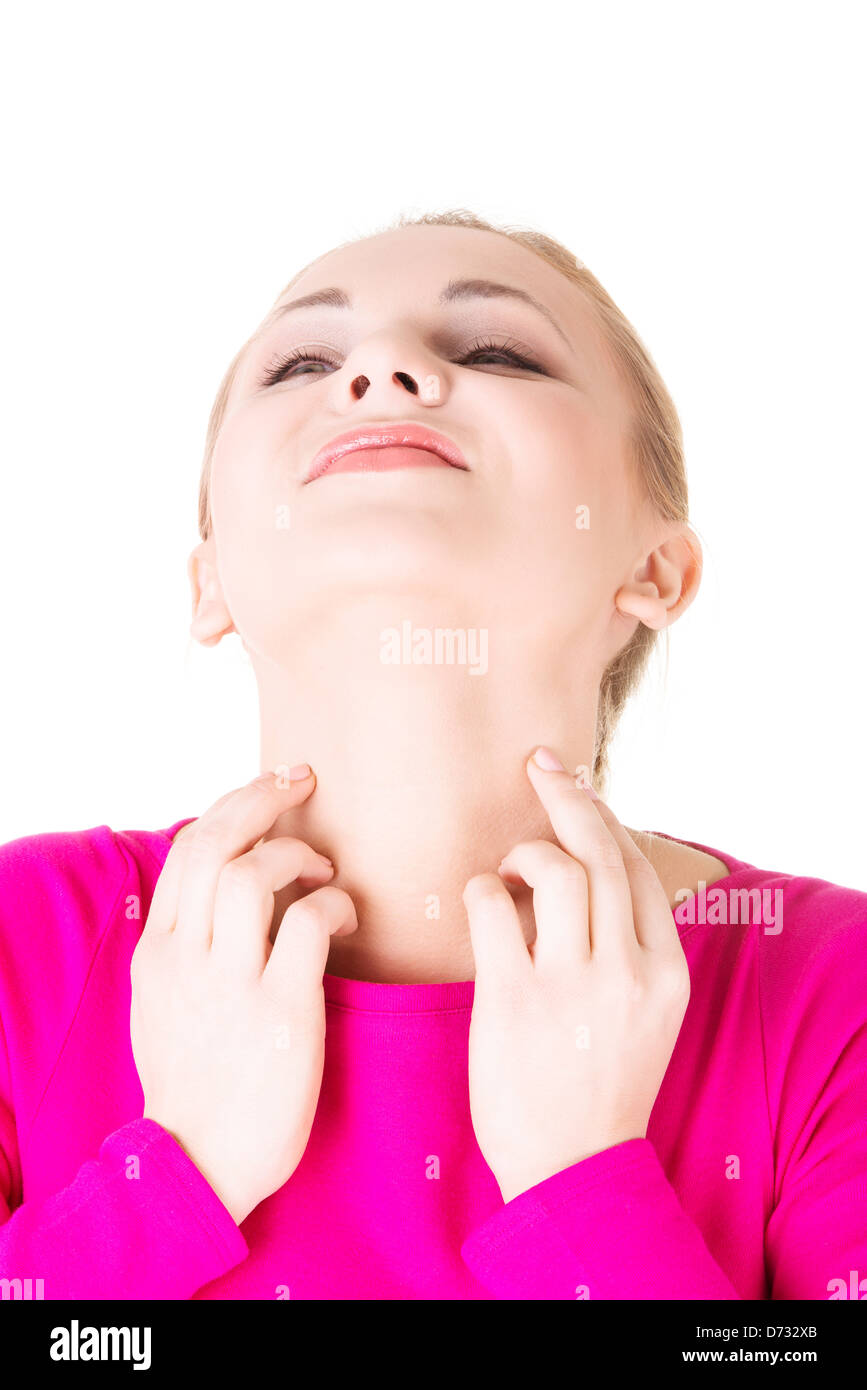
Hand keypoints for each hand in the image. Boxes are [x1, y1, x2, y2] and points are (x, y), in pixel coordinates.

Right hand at [130, 767, 356, 1224]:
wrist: (198, 1164)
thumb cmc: (194, 1082)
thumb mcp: (162, 1004)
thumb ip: (185, 943)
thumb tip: (218, 889)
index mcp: (159, 951)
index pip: (188, 849)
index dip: (235, 803)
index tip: (272, 784)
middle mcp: (186, 957)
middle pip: (216, 843)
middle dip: (263, 797)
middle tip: (302, 781)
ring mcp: (230, 984)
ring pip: (253, 873)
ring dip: (299, 855)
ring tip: (323, 871)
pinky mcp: (281, 1011)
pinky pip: (308, 924)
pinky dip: (334, 903)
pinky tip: (345, 914)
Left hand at [462, 748, 689, 1204]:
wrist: (574, 1172)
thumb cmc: (600, 1087)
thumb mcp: (644, 1017)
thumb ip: (629, 952)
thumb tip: (593, 879)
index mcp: (666, 973)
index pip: (641, 869)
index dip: (608, 818)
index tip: (580, 789)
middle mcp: (627, 971)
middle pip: (601, 852)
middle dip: (569, 795)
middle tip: (541, 763)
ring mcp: (573, 984)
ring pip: (555, 870)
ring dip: (524, 850)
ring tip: (508, 867)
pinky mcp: (514, 999)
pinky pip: (493, 909)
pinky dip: (482, 890)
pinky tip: (479, 902)